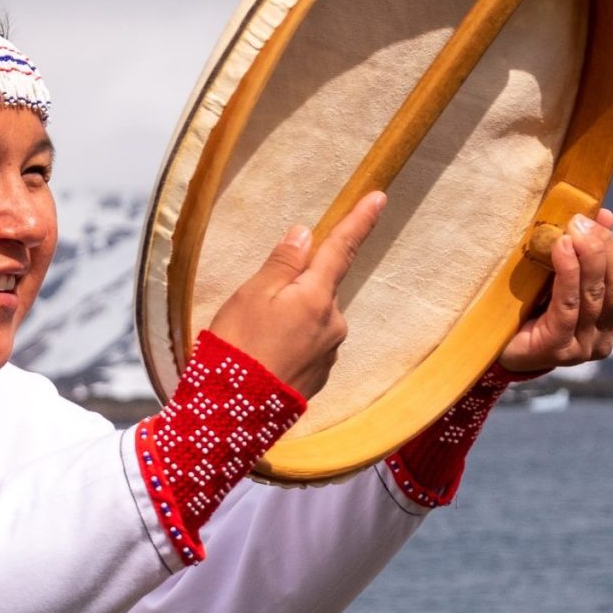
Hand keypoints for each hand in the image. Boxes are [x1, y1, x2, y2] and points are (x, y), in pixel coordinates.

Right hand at [207, 192, 384, 398]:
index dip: (359, 221)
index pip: (342, 249)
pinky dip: (286, 349)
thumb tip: (305, 235)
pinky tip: (260, 362)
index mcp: (317, 297)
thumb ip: (282, 263)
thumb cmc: (236, 349)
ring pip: (311, 322)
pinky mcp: (318, 380)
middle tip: (252, 310)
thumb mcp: (251, 295)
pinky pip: (305, 350)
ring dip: (288, 323)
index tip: (379, 197)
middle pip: (319, 290)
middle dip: (294, 291)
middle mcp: (333, 324)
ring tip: (250, 343)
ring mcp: (328, 355)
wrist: (233, 416)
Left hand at [499, 209, 612, 373]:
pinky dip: (568, 272)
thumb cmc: (524, 310)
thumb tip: (604, 215)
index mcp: (610, 323)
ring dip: (587, 256)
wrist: (488, 347)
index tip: (595, 223)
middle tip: (580, 222)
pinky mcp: (558, 348)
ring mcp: (583, 348)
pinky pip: (568, 304)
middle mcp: (602, 340)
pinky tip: (561, 248)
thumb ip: (584, 253)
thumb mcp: (557, 279)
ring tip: (571, 231)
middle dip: (602, 248)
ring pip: (596, 294)